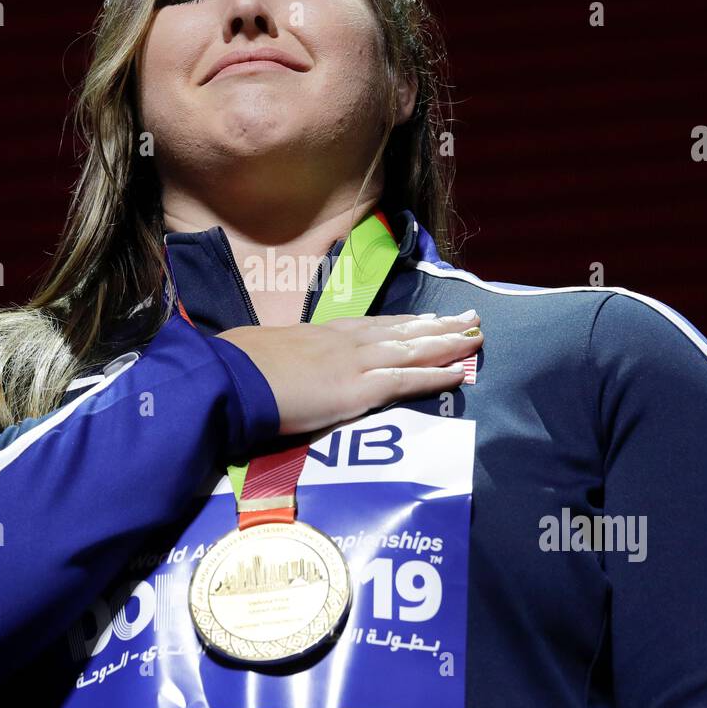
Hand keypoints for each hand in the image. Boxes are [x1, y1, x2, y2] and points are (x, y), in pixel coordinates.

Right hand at [216, 312, 481, 435]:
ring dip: (448, 344)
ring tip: (475, 337)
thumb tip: (276, 369)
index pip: (373, 326)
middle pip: (402, 330)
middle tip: (469, 318)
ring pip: (413, 350)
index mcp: (322, 335)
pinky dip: (434, 376)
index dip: (405, 323)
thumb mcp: (264, 355)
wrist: (231, 378)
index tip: (428, 318)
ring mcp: (355, 363)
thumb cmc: (238, 368)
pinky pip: (406, 381)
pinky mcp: (358, 389)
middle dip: (438, 326)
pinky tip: (458, 373)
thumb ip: (283, 361)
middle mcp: (345, 342)